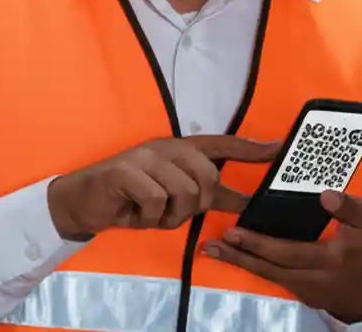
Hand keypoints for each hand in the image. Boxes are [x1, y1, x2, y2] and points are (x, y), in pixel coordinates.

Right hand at [47, 136, 279, 240]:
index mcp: (179, 150)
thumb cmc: (130, 199)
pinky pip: (157, 202)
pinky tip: (133, 213)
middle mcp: (166, 148)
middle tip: (169, 212)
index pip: (221, 145)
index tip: (279, 149)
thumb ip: (205, 194)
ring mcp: (145, 157)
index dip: (250, 148)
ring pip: (184, 193)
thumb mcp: (172, 196)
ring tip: (148, 213)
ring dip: (168, 216)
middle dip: (195, 205)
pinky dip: (148, 217)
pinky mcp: (126, 171)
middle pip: (207, 178)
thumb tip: (244, 200)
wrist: (82, 201)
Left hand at [202, 190, 361, 323]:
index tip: (243, 227)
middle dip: (249, 250)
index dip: (271, 241)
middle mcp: (318, 276)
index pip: (299, 248)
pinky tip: (230, 257)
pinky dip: (250, 267)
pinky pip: (272, 279)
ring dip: (239, 262)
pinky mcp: (301, 295)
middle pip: (278, 264)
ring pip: (270, 275)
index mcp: (335, 256)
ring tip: (212, 249)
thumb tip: (325, 195)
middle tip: (223, 235)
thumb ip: (350, 207)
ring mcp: (307, 289)